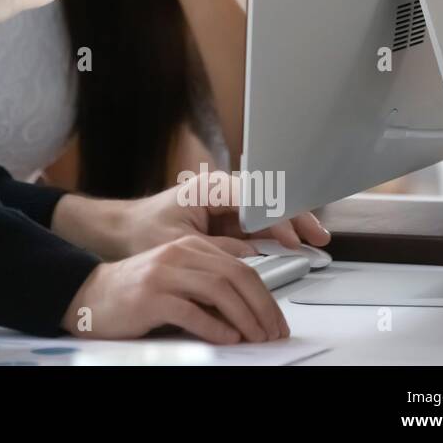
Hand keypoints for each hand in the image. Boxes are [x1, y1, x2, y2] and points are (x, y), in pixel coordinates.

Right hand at [63, 236, 289, 342]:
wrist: (89, 295)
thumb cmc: (135, 292)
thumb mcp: (177, 281)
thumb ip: (207, 287)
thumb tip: (249, 312)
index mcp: (188, 247)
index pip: (240, 266)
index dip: (265, 295)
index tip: (276, 321)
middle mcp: (177, 254)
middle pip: (235, 275)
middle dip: (262, 307)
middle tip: (273, 332)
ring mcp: (163, 274)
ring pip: (218, 291)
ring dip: (244, 318)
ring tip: (255, 337)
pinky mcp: (149, 296)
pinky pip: (191, 311)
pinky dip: (215, 327)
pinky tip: (227, 338)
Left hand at [116, 172, 331, 257]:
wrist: (122, 231)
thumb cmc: (143, 231)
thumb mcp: (179, 244)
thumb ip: (218, 248)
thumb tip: (251, 254)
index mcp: (209, 189)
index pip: (254, 199)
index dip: (278, 218)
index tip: (294, 238)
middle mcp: (220, 190)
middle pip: (267, 200)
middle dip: (295, 216)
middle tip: (319, 235)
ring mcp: (224, 203)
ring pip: (266, 212)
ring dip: (290, 226)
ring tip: (315, 240)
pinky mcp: (225, 218)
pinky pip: (257, 224)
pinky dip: (276, 234)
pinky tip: (293, 243)